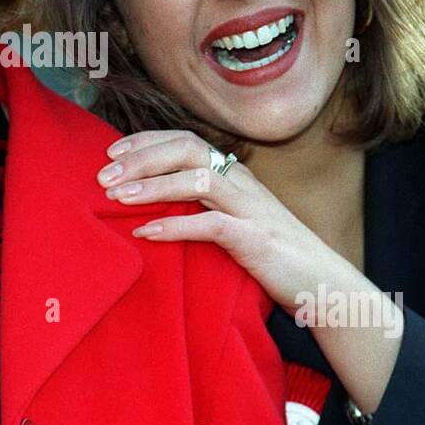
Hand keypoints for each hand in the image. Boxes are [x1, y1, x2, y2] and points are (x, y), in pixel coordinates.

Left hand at [97, 128, 357, 312]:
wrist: (322, 283)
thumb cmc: (272, 253)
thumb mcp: (234, 219)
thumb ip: (203, 204)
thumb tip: (155, 200)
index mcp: (234, 174)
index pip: (185, 140)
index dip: (146, 141)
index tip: (111, 152)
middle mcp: (241, 182)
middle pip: (186, 150)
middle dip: (141, 158)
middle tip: (103, 176)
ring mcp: (250, 208)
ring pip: (196, 179)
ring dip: (153, 185)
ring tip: (118, 198)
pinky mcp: (254, 239)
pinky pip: (211, 224)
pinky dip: (175, 225)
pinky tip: (147, 231)